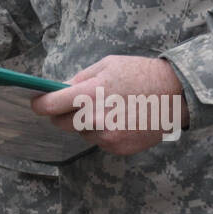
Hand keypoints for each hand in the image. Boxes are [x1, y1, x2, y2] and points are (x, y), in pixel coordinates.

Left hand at [30, 54, 189, 155]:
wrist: (176, 94)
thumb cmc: (139, 74)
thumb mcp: (107, 65)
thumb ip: (80, 79)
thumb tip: (58, 90)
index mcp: (91, 93)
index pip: (51, 105)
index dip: (40, 104)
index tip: (36, 103)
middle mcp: (97, 117)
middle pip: (61, 123)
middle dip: (62, 114)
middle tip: (73, 104)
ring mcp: (108, 136)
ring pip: (81, 133)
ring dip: (85, 123)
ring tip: (108, 109)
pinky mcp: (119, 148)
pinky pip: (99, 141)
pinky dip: (102, 132)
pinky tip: (119, 119)